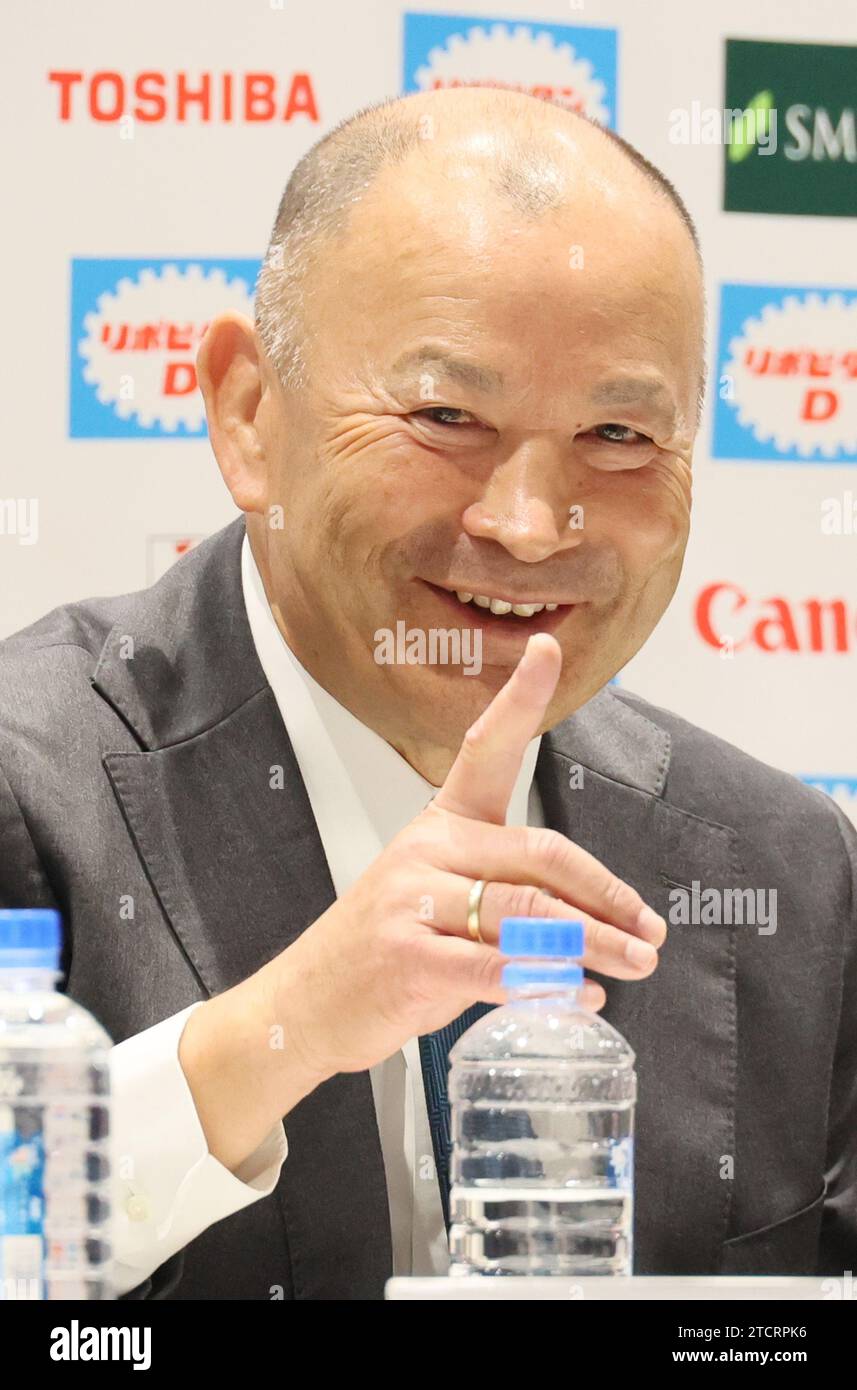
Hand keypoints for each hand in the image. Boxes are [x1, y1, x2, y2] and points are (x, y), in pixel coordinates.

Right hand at [264, 633, 665, 1079]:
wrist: (306, 1003)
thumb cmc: (386, 948)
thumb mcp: (440, 899)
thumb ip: (509, 897)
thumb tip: (595, 922)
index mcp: (441, 822)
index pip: (485, 748)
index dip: (519, 696)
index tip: (548, 648)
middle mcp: (428, 848)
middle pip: (539, 855)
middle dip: (607, 894)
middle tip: (649, 929)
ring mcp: (412, 899)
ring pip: (527, 912)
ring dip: (594, 943)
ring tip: (636, 963)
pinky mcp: (407, 956)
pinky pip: (496, 967)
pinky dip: (548, 983)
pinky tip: (582, 993)